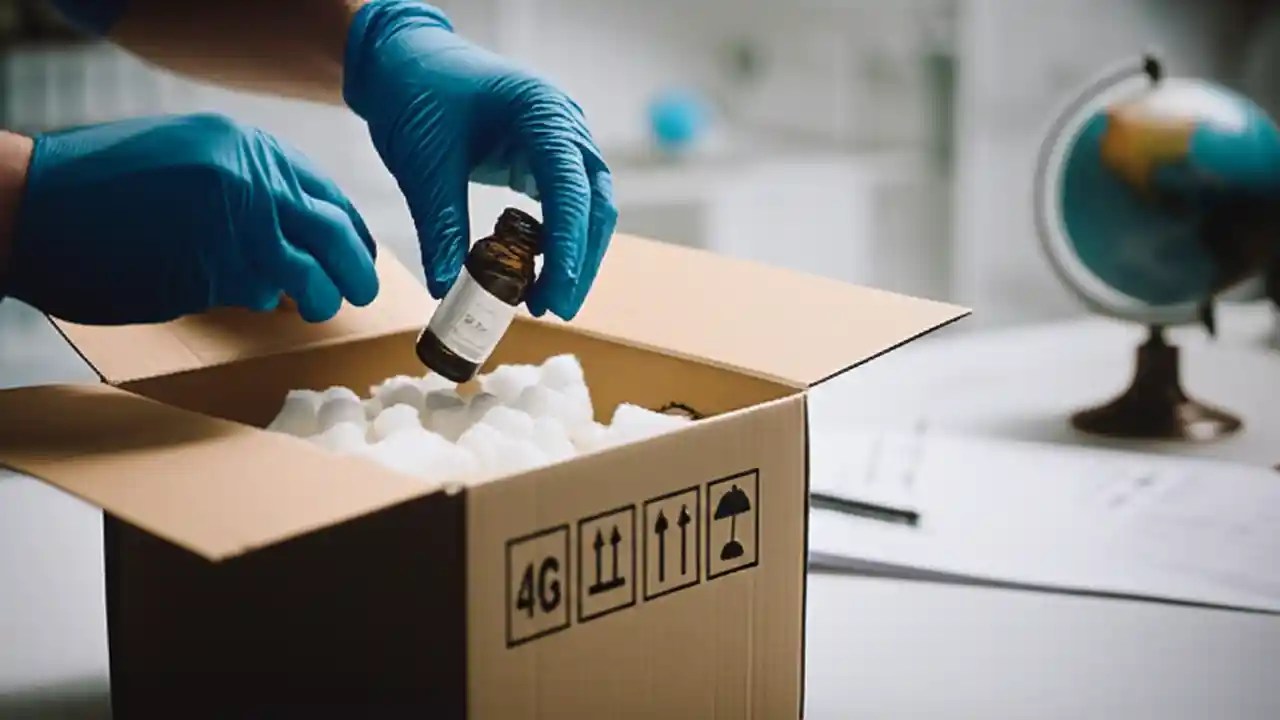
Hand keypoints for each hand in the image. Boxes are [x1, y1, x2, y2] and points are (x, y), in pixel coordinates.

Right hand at [9, 113, 377, 324]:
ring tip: (316, 308)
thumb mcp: (190, 155)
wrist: (34, 206)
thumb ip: (248, 183)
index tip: (358, 253)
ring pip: (310, 274)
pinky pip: (257, 295)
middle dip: (357, 269)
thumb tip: (298, 226)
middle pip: (336, 234)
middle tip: (361, 293)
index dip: (351, 230)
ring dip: (321, 298)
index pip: (327, 194)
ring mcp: (237, 227)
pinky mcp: (214, 272)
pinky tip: (242, 299)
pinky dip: (259, 302)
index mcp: (247, 147)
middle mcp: (252, 181)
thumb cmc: (106, 186)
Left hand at [343, 0, 616, 319]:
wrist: (404, 62)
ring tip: (543, 301)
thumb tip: (446, 288)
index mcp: (541, 111)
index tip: (557, 295)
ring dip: (573, 256)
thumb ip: (440, 225)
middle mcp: (565, 124)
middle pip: (594, 203)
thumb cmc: (415, 94)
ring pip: (588, 208)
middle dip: (580, 261)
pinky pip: (566, 206)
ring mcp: (562, 140)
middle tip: (555, 309)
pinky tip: (533, 271)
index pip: (571, 187)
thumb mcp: (423, 163)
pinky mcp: (546, 158)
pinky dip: (556, 241)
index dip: (570, 247)